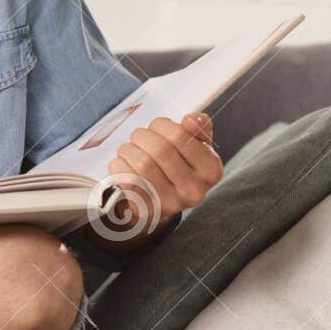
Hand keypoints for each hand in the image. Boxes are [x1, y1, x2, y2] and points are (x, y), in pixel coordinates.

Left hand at [106, 111, 222, 228]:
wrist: (159, 201)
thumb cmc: (178, 166)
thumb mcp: (196, 146)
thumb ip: (198, 127)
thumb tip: (191, 120)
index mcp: (211, 170)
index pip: (179, 135)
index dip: (161, 125)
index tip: (157, 127)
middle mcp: (194, 190)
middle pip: (159, 149)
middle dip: (142, 136)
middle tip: (139, 137)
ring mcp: (170, 203)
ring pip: (142, 163)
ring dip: (128, 150)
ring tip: (129, 150)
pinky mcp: (145, 210)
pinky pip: (126, 178)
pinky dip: (119, 165)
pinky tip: (124, 165)